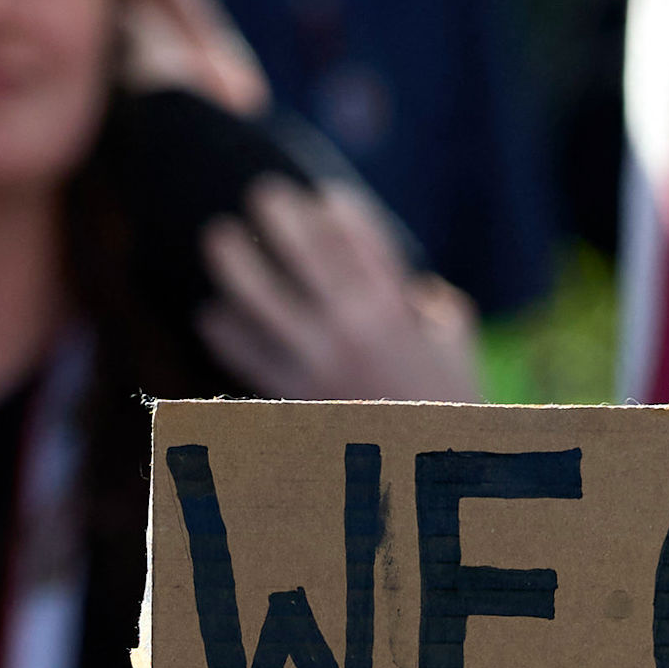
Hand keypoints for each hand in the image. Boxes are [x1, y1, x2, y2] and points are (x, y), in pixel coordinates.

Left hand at [199, 177, 479, 402]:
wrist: (432, 472)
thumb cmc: (450, 404)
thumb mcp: (456, 344)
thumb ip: (431, 305)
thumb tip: (409, 285)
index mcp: (395, 311)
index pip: (358, 238)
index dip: (337, 208)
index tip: (324, 196)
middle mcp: (352, 328)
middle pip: (305, 252)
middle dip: (280, 215)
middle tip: (263, 195)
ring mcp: (318, 360)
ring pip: (258, 297)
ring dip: (234, 262)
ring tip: (218, 238)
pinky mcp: (294, 394)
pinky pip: (245, 354)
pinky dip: (225, 330)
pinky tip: (212, 315)